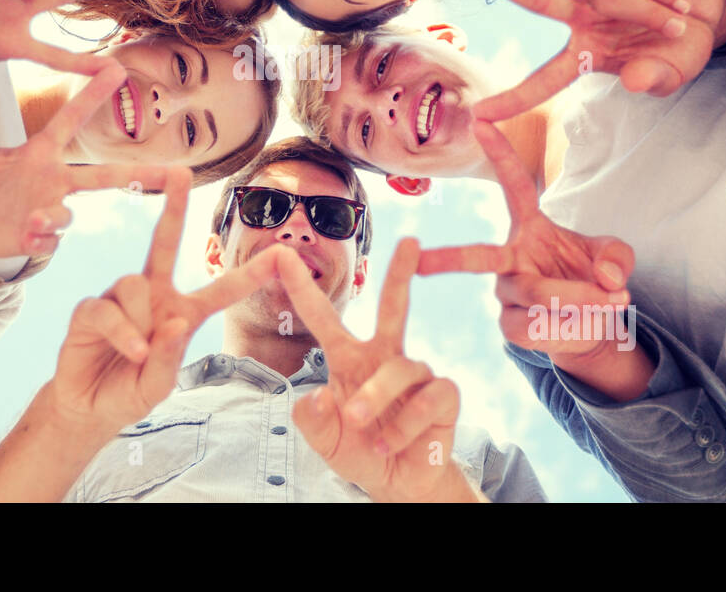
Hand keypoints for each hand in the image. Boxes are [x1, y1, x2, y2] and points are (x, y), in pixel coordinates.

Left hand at [0, 61, 168, 271]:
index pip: (71, 120)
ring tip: (33, 220)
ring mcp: (47, 210)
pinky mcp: (36, 239)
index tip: (118, 69)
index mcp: (39, 154)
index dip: (92, 95)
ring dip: (54, 217)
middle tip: (175, 173)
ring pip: (67, 213)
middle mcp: (52, 181)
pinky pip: (46, 241)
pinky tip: (27, 240)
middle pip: (102, 176)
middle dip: (138, 175)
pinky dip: (40, 241)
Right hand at [47, 171, 290, 435]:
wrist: (88, 409)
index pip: (222, 290)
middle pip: (165, 243)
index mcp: (183, 313)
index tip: (280, 255)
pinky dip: (122, 332)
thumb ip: (170, 359)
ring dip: (140, 322)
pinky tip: (130, 351)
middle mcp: (154, 296)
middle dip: (173, 207)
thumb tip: (174, 323)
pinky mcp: (91, 309)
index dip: (250, 274)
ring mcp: (121, 298)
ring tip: (138, 354)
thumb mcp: (158, 386)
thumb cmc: (130, 393)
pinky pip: (107, 308)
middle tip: (182, 172)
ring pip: (136, 283)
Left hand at [277, 240, 467, 501]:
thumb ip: (312, 421)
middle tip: (410, 242)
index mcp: (348, 359)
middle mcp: (384, 357)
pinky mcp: (443, 395)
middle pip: (395, 306)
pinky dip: (407, 423)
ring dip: (376, 397)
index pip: (323, 318)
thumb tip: (318, 395)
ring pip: (400, 367)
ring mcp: (416, 373)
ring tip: (358, 424)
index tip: (281, 255)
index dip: (301, 288)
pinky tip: (393, 442)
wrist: (397, 484)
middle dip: (401, 272)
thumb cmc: (360, 451)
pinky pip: (429, 396)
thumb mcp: (325, 442)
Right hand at [418, 122, 633, 364]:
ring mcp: (506, 294)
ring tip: (613, 301)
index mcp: (530, 227)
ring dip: (578, 298)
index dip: (500, 155)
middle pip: (479, 257)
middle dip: (447, 259)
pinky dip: (573, 325)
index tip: (481, 122)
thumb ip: (617, 258)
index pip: (514, 186)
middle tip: (418, 260)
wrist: (593, 325)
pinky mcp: (511, 326)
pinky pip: (538, 327)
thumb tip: (606, 279)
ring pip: (533, 294)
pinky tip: (587, 324)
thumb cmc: (594, 278)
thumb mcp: (614, 259)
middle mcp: (510, 258)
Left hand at [466, 0, 725, 121]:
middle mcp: (583, 17)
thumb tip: (633, 81)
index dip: (514, 99)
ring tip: (679, 23)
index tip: (480, 115)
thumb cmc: (679, 51)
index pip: (543, 80)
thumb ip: (653, 82)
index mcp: (584, 54)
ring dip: (652, 14)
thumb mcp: (670, 75)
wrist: (711, 15)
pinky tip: (681, 0)